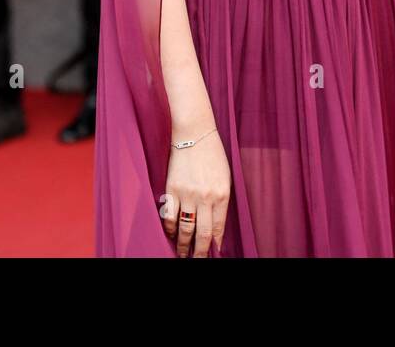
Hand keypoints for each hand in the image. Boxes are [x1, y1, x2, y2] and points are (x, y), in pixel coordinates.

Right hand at [162, 129, 230, 256]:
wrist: (194, 133)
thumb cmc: (212, 154)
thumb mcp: (225, 177)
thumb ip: (221, 200)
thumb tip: (215, 223)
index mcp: (222, 194)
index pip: (217, 228)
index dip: (215, 243)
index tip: (214, 252)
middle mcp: (205, 197)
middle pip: (201, 234)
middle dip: (199, 252)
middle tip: (197, 260)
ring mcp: (187, 194)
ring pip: (184, 229)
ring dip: (183, 245)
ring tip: (182, 254)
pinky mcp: (172, 190)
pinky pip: (169, 217)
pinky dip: (169, 229)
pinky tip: (171, 234)